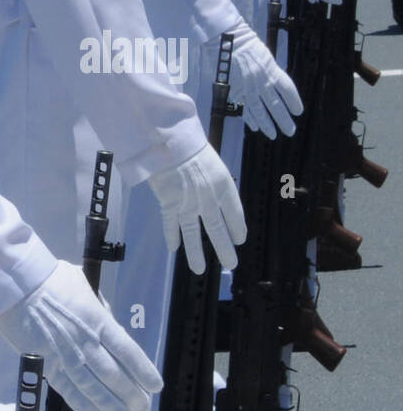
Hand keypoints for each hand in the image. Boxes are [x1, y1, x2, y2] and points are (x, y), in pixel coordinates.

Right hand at [0, 261, 161, 410]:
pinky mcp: (46, 364)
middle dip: (132, 394)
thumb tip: (107, 317)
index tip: (155, 386)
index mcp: (98, 320)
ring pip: (94, 388)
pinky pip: (67, 389)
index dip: (143, 371)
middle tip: (143, 407)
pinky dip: (81, 404)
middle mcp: (86, 343)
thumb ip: (97, 303)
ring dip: (112, 406)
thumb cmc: (49, 277)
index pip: (128, 351)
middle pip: (115, 375)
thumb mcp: (81, 282)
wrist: (16, 283)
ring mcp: (66, 356)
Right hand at [147, 142, 245, 272]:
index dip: (237, 228)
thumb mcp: (211, 161)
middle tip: (230, 264)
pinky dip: (171, 235)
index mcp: (224, 186)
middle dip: (224, 248)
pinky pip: (171, 223)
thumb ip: (212, 180)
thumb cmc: (190, 145)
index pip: (235, 213)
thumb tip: (211, 194)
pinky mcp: (169, 204)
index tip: (239, 239)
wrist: (169, 141)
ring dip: (196, 253)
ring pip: (193, 233)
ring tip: (198, 269)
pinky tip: (174, 247)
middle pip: (218, 228)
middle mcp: (208, 199)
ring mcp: (188, 204)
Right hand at [206, 23, 301, 138]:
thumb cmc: (245, 43)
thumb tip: (277, 86)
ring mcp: (247, 86)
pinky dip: (249, 118)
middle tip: (290, 131)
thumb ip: (270, 70)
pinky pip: (243, 106)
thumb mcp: (264, 55)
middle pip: (275, 104)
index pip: (287, 89)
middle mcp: (261, 80)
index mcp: (271, 70)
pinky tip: (255, 126)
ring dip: (267, 124)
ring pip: (259, 109)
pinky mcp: (234, 88)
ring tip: (273, 135)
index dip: (294, 102)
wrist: (225, 38)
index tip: (298, 111)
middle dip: (284, 120)